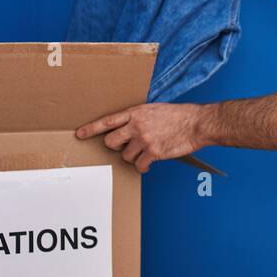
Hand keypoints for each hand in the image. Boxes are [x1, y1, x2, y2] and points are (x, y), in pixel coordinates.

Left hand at [75, 103, 203, 172]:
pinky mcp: (153, 152)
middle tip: (125, 146)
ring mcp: (144, 139)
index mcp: (136, 112)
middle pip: (111, 141)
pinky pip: (139, 165)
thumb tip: (129, 128)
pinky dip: (143, 166)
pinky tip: (149, 163)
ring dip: (133, 157)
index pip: (108, 121)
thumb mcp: (155, 109)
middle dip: (115, 146)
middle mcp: (137, 126)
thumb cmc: (179, 115)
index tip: (80, 134)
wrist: (196, 123)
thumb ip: (139, 117)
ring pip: (125, 156)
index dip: (91, 128)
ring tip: (145, 152)